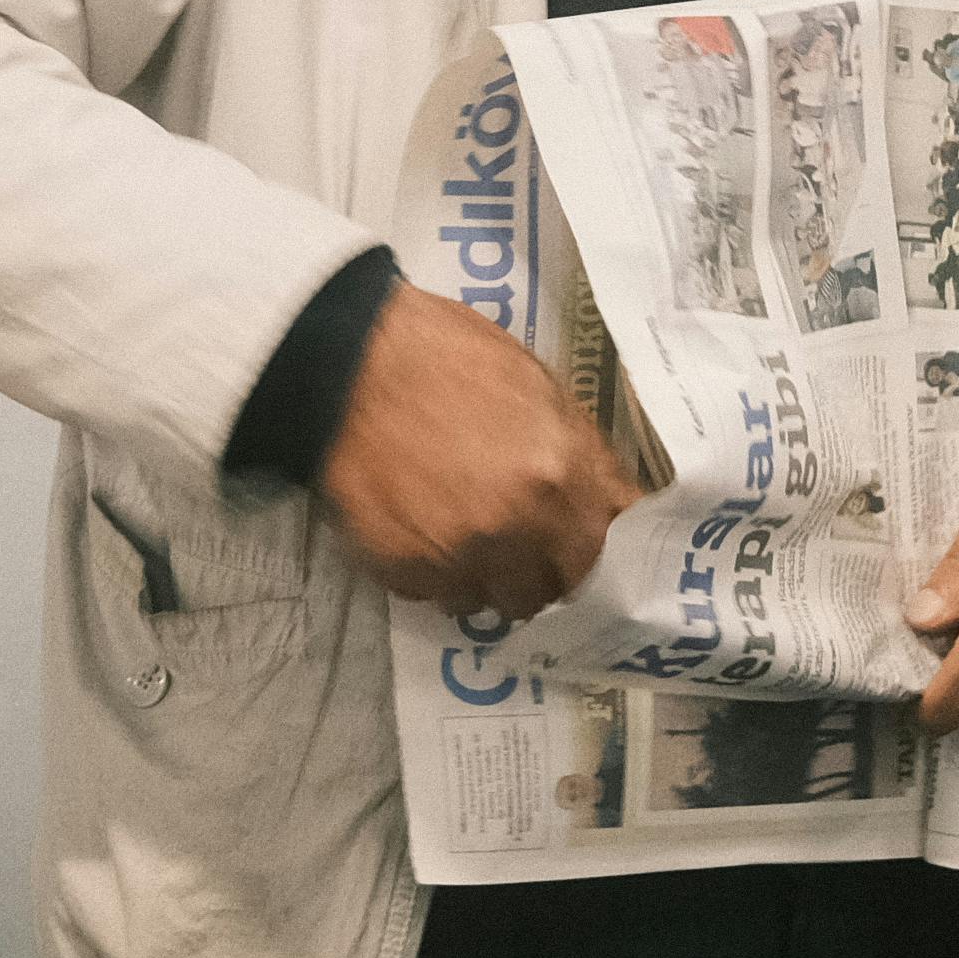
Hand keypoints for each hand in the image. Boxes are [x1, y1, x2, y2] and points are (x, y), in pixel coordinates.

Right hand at [309, 287, 632, 616]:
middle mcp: (517, 529)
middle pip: (550, 590)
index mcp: (561, 475)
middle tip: (520, 543)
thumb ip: (580, 455)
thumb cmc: (445, 355)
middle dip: (540, 570)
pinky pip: (433, 595)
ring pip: (489, 601)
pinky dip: (433, 573)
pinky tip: (419, 528)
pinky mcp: (403, 571)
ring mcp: (457, 557)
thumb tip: (613, 504)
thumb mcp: (537, 386)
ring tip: (459, 531)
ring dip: (483, 577)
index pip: (605, 552)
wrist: (345, 360)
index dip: (594, 550)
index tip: (583, 546)